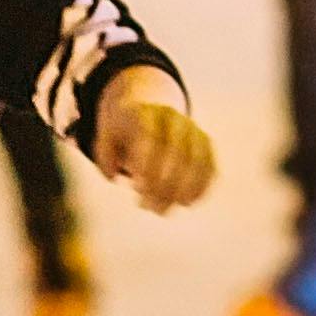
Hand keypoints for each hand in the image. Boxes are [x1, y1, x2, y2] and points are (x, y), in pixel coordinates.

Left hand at [87, 66, 214, 212]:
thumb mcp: (106, 135)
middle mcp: (173, 118)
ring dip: (183, 190)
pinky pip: (210, 165)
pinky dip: (202, 187)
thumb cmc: (124, 130)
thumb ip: (104, 155)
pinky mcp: (205, 143)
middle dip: (164, 184)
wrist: (149, 104)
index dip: (148, 165)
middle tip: (147, 207)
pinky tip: (187, 203)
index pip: (152, 138)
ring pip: (197, 160)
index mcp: (146, 114)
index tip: (138, 189)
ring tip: (163, 210)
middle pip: (176, 151)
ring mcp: (192, 129)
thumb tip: (115, 175)